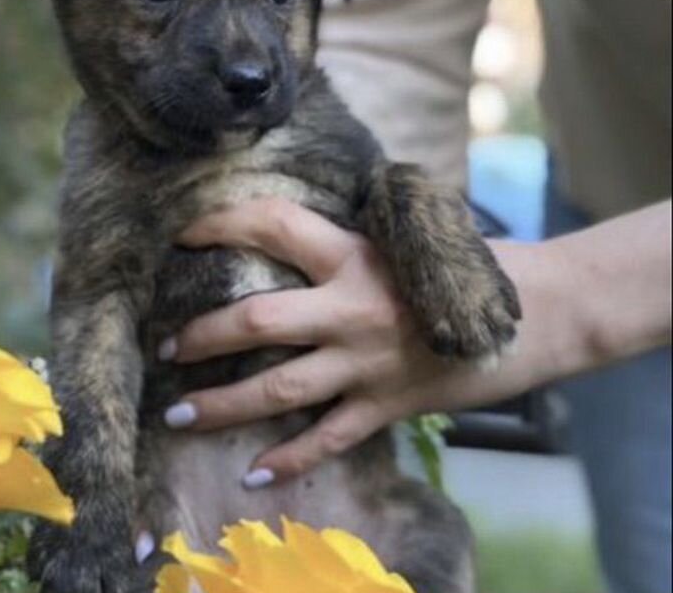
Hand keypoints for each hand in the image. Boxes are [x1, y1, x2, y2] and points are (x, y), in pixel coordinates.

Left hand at [159, 199, 544, 484]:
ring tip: (178, 415)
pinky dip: (291, 460)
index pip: (272, 226)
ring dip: (224, 405)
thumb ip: (349, 240)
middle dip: (202, 335)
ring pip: (280, 389)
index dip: (220, 224)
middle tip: (164, 348)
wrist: (536, 313)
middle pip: (257, 321)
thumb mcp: (407, 239)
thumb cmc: (468, 266)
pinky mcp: (387, 404)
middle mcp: (351, 309)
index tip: (182, 235)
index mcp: (354, 255)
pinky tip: (254, 477)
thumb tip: (292, 230)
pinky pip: (329, 439)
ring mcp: (366, 363)